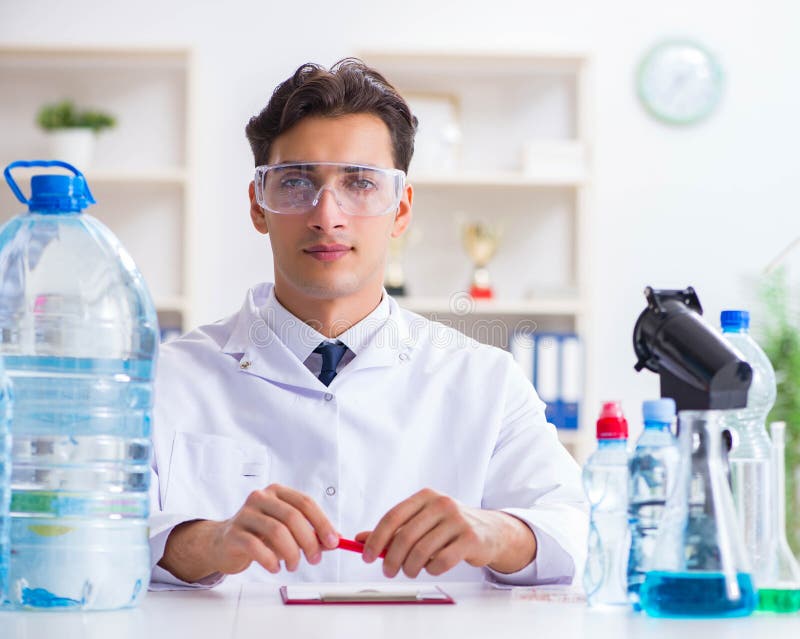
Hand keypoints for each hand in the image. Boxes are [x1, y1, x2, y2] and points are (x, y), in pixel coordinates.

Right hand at [159, 484, 339, 581]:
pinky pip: (257, 547)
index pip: (305, 502)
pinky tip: (275, 567)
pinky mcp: (233, 533)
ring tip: (294, 565)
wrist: (223, 542)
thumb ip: (310, 533)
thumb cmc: (259, 534)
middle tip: (315, 559)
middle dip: (309, 541)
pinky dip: (271, 560)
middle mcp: (260, 497)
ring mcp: (245, 514)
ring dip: (291, 553)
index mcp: (277, 492)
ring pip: (277, 532)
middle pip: (292, 517)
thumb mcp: (286, 530)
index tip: (334, 542)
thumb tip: (336, 540)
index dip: (322, 522)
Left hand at [355, 488, 536, 577]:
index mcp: (425, 496)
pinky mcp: (470, 539)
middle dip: (391, 559)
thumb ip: (393, 530)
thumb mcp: (421, 522)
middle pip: (405, 536)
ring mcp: (457, 520)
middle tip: (388, 570)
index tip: (366, 555)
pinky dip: (431, 569)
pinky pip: (441, 561)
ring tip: (410, 570)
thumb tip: (360, 540)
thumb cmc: (449, 526)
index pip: (393, 517)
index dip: (376, 538)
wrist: (489, 530)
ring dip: (410, 567)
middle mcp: (441, 504)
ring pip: (421, 551)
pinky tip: (431, 567)